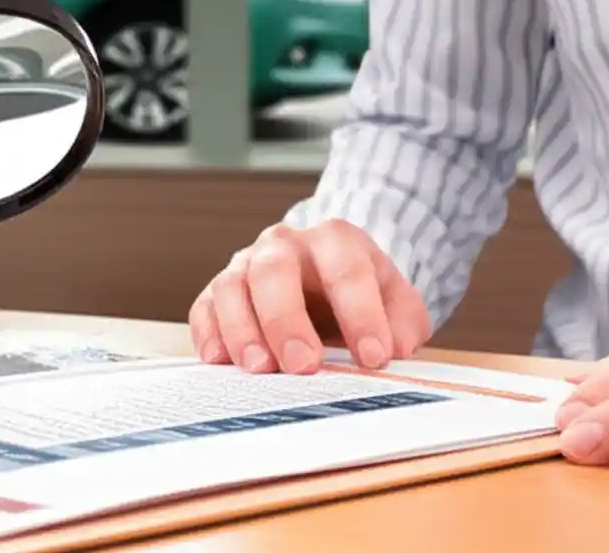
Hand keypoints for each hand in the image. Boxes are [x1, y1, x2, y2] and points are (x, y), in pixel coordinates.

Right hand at [188, 220, 429, 374]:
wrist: (326, 274)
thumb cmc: (359, 293)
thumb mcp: (396, 301)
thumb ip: (405, 322)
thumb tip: (397, 348)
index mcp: (334, 240)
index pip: (346, 271)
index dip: (361, 315)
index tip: (373, 358)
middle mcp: (284, 245)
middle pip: (274, 271)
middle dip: (287, 320)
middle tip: (304, 365)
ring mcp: (246, 265)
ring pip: (231, 287)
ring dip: (242, 329)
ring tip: (260, 368)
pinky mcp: (219, 290)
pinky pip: (204, 306)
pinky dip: (208, 332)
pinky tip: (219, 360)